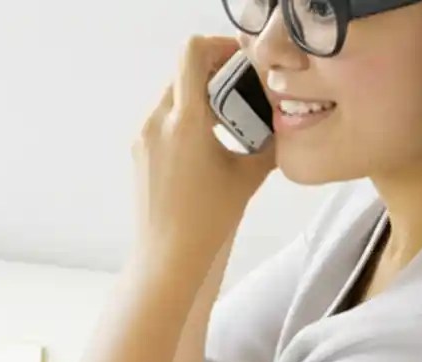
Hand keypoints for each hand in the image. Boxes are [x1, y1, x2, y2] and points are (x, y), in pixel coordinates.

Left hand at [133, 35, 275, 261]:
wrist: (168, 256)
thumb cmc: (209, 219)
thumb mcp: (248, 176)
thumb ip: (267, 141)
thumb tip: (283, 121)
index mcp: (185, 122)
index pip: (192, 54)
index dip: (217, 46)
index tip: (239, 61)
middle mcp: (157, 122)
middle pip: (183, 74)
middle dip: (213, 75)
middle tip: (242, 91)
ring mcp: (143, 137)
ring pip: (172, 97)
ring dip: (199, 99)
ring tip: (228, 122)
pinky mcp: (138, 152)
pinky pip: (162, 120)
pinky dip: (184, 120)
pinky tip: (206, 144)